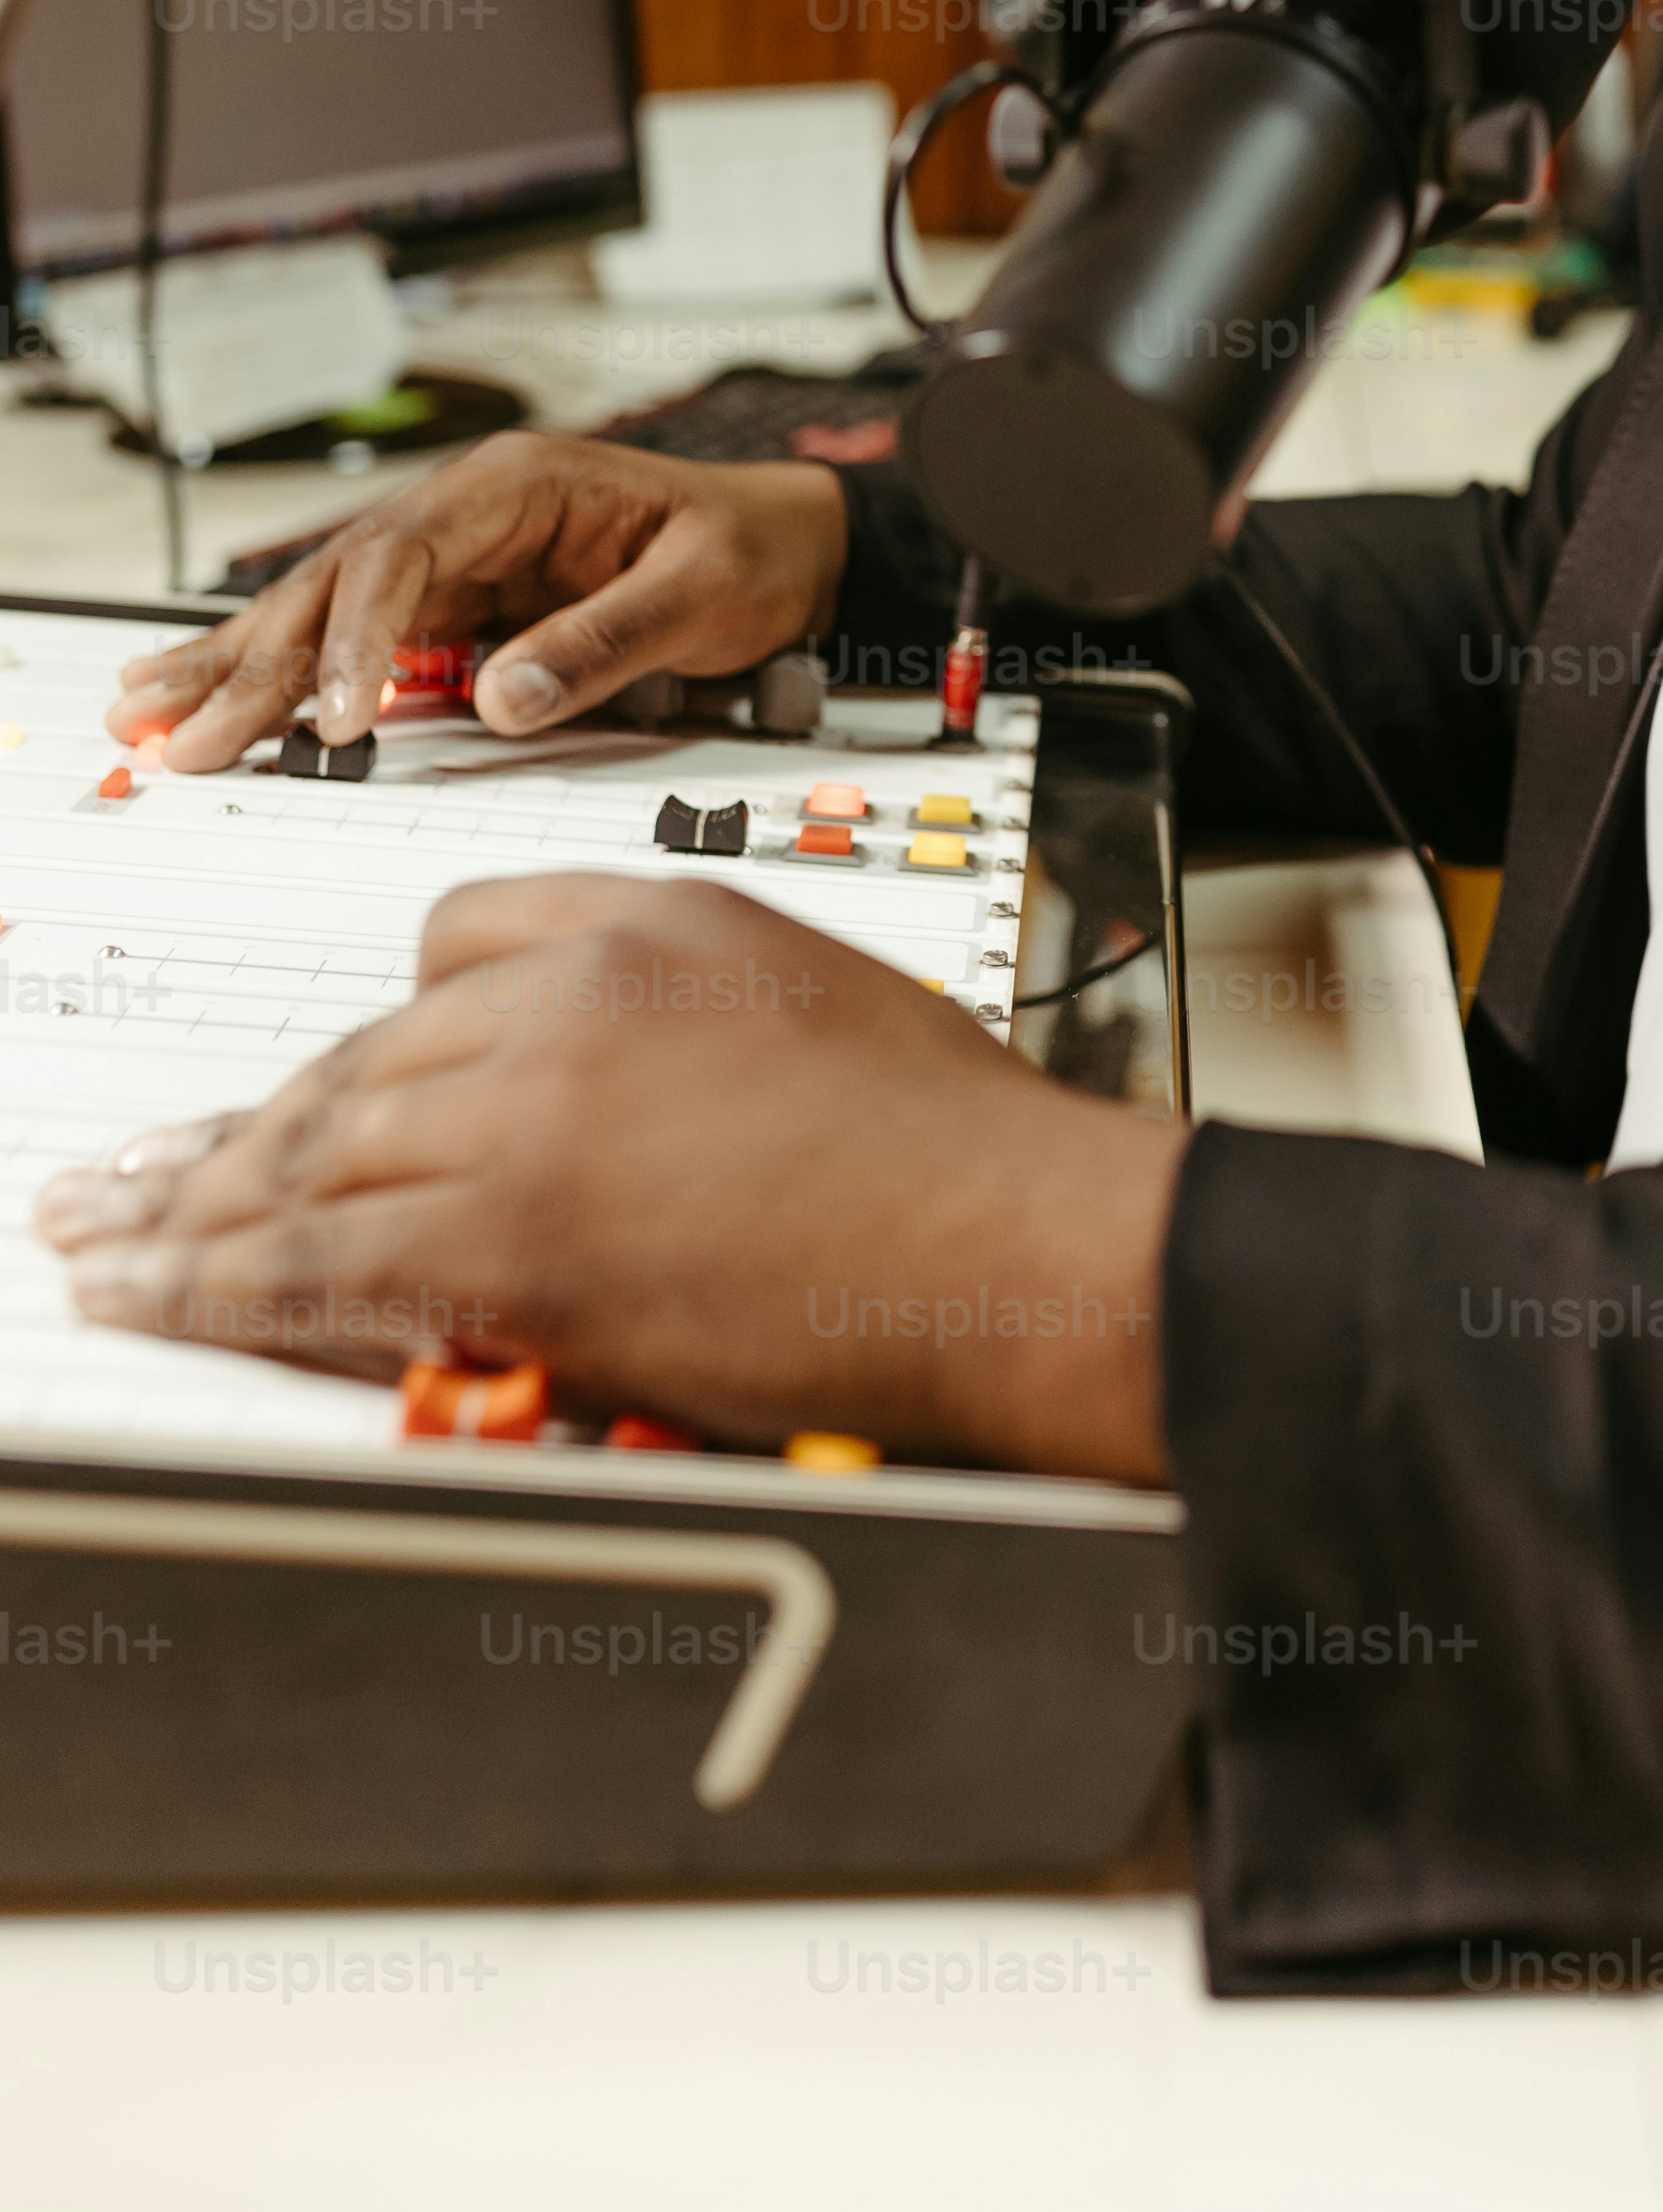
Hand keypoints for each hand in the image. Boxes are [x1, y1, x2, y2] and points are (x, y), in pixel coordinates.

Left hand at [35, 871, 1182, 1478]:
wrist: (1007, 1232)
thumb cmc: (953, 1141)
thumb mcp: (808, 993)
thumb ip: (684, 1010)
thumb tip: (621, 1085)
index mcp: (643, 919)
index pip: (451, 945)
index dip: (390, 1033)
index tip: (334, 1086)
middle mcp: (563, 997)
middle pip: (358, 1061)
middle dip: (242, 1127)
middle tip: (141, 1167)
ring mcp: (524, 1117)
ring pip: (309, 1152)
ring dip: (190, 1206)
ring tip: (106, 1236)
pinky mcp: (506, 1245)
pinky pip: (312, 1265)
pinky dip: (209, 1282)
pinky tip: (148, 1292)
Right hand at [105, 432, 851, 769]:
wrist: (792, 543)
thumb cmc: (752, 550)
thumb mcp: (700, 591)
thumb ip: (604, 641)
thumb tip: (504, 700)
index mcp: (519, 486)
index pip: (405, 557)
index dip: (357, 639)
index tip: (332, 718)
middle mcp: (469, 511)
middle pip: (336, 583)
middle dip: (256, 663)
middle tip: (179, 739)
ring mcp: (455, 555)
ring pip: (321, 608)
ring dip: (238, 665)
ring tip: (144, 715)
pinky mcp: (457, 603)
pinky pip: (351, 636)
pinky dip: (280, 669)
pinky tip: (210, 691)